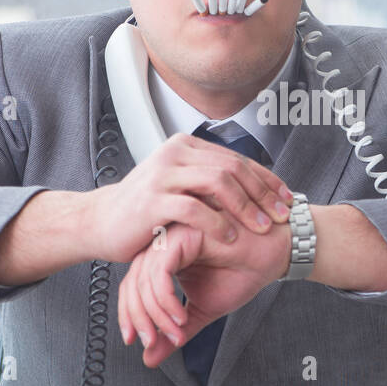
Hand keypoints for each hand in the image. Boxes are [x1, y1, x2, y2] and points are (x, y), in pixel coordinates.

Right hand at [90, 131, 290, 262]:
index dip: (267, 180)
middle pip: (233, 167)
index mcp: (186, 147)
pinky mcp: (152, 200)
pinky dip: (218, 223)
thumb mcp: (179, 186)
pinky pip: (194, 208)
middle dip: (262, 193)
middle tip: (281, 216)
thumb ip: (208, 181)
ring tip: (261, 227)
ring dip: (245, 206)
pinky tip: (231, 239)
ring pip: (218, 182)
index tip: (287, 200)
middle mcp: (175, 153)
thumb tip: (251, 187)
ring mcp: (163, 175)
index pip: (237, 158)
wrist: (99, 222)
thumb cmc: (143, 209)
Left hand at [118, 217, 290, 367]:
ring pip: (144, 280)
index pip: (133, 289)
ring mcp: (170, 238)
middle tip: (152, 343)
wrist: (272, 255)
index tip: (140, 342)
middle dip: (140, 319)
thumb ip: (174, 332)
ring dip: (157, 314)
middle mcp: (162, 247)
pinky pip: (160, 272)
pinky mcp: (182, 235)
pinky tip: (181, 315)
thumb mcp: (201, 311)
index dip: (131, 317)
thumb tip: (150, 358)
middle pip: (132, 284)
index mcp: (163, 260)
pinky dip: (166, 300)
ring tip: (177, 333)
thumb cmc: (242, 273)